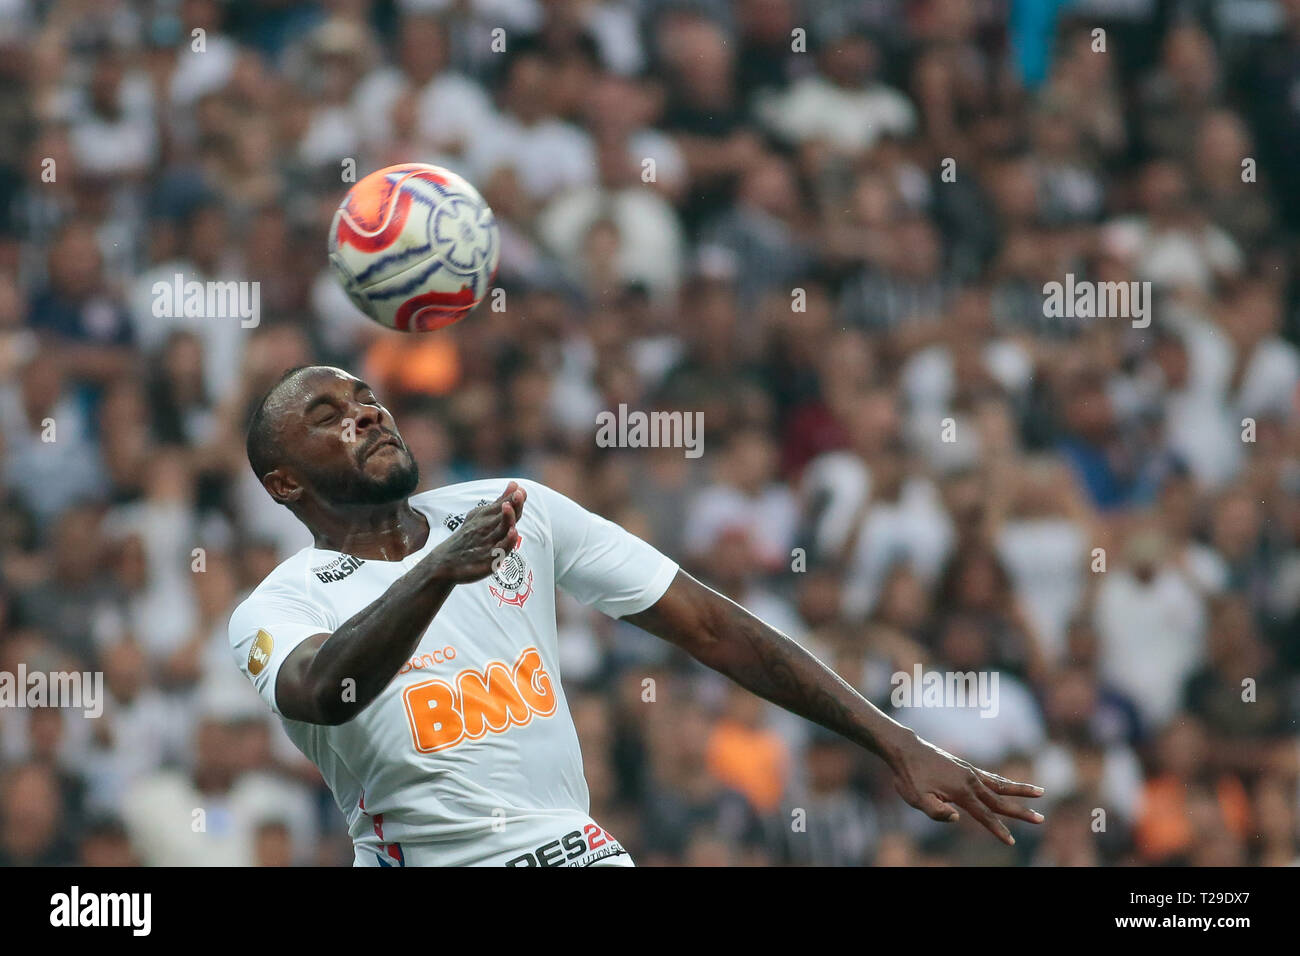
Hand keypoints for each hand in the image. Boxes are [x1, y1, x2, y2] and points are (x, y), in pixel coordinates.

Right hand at [431, 482, 526, 582]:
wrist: (444, 562)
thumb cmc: (467, 536)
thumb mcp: (480, 516)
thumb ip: (499, 501)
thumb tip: (515, 484)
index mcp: (485, 516)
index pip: (503, 505)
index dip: (513, 497)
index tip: (520, 489)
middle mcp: (486, 528)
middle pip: (504, 515)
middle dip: (512, 504)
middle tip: (518, 494)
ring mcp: (487, 543)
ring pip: (501, 529)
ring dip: (507, 518)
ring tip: (509, 507)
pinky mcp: (488, 560)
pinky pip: (500, 550)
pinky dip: (506, 542)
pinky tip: (512, 533)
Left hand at [887, 731, 1043, 844]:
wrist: (905, 749)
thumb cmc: (908, 776)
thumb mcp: (916, 798)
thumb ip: (936, 812)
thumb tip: (956, 818)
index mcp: (960, 791)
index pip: (984, 815)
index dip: (998, 830)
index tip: (1011, 842)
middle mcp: (970, 780)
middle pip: (1000, 800)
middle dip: (1021, 811)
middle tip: (1041, 819)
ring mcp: (969, 771)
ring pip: (1001, 784)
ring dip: (1021, 790)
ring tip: (1041, 792)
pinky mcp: (965, 767)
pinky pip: (990, 776)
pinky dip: (1004, 781)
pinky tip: (1010, 785)